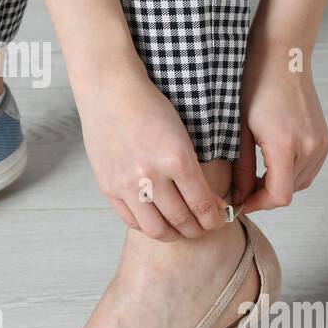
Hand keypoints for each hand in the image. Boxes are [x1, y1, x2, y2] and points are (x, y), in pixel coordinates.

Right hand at [78, 63, 228, 239]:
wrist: (110, 92)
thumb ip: (194, 172)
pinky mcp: (109, 187)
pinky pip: (132, 221)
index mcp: (177, 160)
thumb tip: (210, 205)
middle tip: (202, 227)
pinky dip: (148, 225)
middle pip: (182, 222)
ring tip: (179, 229)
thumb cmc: (150, 108)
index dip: (215, 220)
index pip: (203, 206)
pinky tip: (155, 218)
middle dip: (198, 229)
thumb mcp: (182, 135)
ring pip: (157, 229)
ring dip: (173, 234)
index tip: (218, 220)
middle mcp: (152, 176)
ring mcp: (127, 184)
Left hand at [231, 32, 327, 213]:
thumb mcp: (241, 129)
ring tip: (255, 176)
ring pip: (300, 183)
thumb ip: (241, 168)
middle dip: (265, 196)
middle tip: (242, 189)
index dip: (258, 204)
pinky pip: (309, 169)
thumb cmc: (257, 85)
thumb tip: (239, 196)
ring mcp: (321, 144)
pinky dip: (291, 173)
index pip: (279, 195)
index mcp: (285, 144)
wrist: (284, 58)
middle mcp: (310, 147)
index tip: (241, 202)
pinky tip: (272, 164)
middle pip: (289, 192)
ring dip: (278, 185)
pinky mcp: (325, 140)